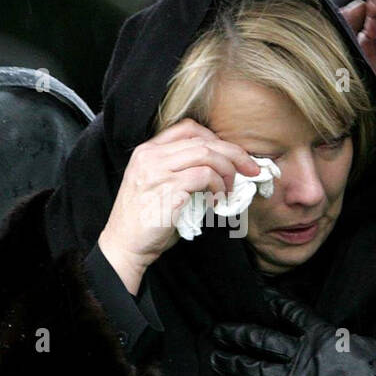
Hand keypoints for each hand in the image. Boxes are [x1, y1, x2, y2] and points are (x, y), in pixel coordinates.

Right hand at [97, 118, 260, 293]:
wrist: (125, 246)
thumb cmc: (145, 221)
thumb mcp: (158, 185)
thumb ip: (181, 170)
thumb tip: (221, 169)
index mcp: (147, 151)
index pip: (188, 128)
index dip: (215, 139)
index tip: (232, 156)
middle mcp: (151, 156)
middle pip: (203, 140)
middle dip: (234, 153)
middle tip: (251, 169)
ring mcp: (158, 171)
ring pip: (207, 154)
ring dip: (227, 171)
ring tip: (228, 191)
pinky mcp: (168, 189)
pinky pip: (205, 176)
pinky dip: (218, 187)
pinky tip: (216, 202)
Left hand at [209, 292, 375, 375]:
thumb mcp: (361, 345)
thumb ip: (335, 340)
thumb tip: (325, 338)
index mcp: (322, 334)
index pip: (288, 310)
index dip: (269, 300)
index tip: (254, 293)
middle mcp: (303, 354)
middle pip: (259, 338)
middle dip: (235, 332)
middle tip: (217, 329)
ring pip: (253, 368)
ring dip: (232, 362)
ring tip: (217, 357)